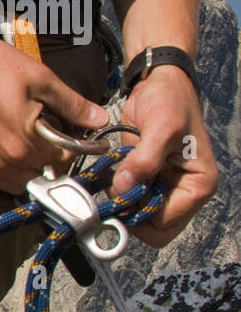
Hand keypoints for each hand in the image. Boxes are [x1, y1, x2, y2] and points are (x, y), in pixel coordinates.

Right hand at [0, 34, 108, 193]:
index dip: (73, 148)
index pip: (62, 161)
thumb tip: (98, 119)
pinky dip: (9, 169)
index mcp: (23, 144)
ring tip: (32, 146)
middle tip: (54, 139)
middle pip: (41, 177)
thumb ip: (71, 104)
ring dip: (31, 170)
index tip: (73, 136)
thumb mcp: (39, 78)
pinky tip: (10, 146)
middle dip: (53, 161)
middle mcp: (1, 162)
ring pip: (18, 184)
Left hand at [112, 65, 216, 246]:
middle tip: (112, 190)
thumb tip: (124, 188)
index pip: (164, 225)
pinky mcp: (149, 179)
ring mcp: (166, 187)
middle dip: (129, 214)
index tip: (117, 196)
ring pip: (139, 216)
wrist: (159, 83)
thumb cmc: (170, 102)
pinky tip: (112, 175)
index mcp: (198, 186)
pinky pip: (132, 199)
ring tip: (112, 179)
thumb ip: (144, 160)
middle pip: (152, 228)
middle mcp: (185, 192)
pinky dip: (119, 192)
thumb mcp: (161, 128)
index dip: (137, 216)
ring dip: (122, 203)